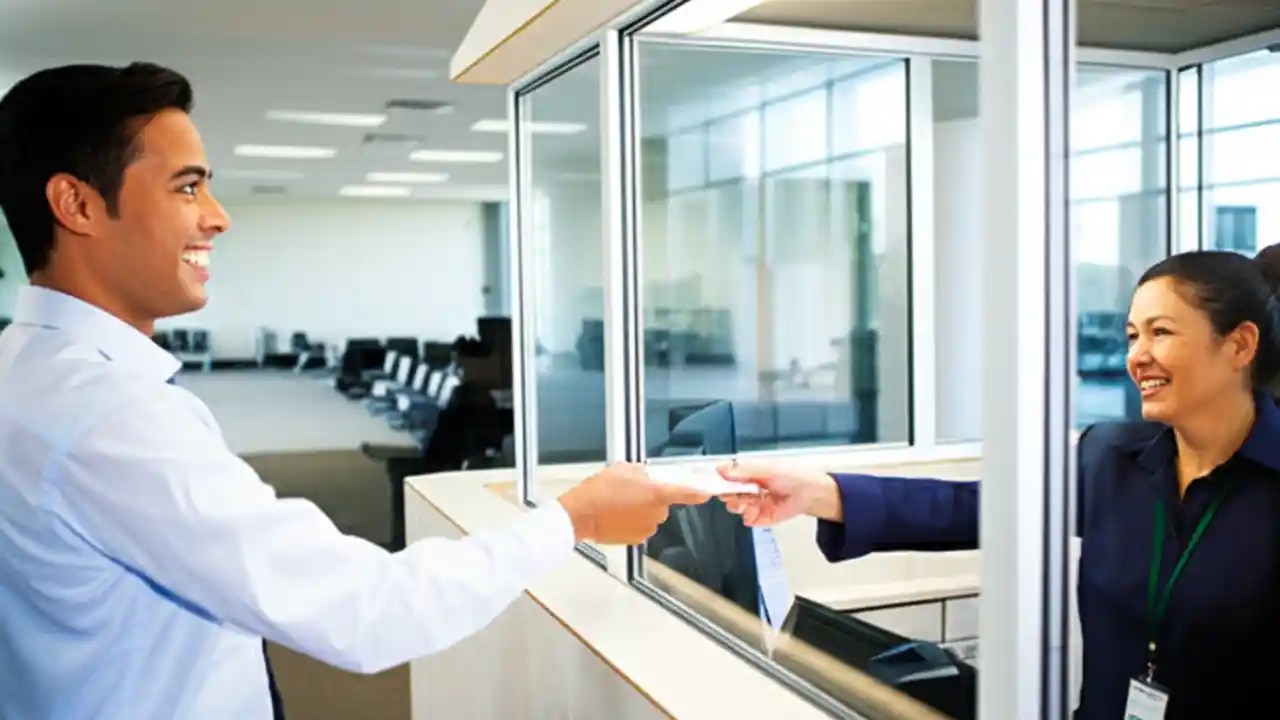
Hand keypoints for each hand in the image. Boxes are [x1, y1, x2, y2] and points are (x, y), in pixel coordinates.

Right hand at [557, 463, 709, 543]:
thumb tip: (644, 475)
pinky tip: (616, 515)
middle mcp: (655, 513)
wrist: (582, 514)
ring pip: (650, 516)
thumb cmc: (599, 491)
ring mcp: (646, 528)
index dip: (697, 494)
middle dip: (650, 498)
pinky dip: (632, 522)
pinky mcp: (636, 538)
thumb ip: (641, 472)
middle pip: (662, 504)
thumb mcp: (622, 469)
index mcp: (657, 494)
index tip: (705, 494)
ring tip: (619, 504)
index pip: (685, 493)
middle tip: (630, 492)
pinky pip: (640, 527)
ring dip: (640, 510)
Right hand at [715, 461, 841, 526]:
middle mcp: (746, 488)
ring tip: (751, 499)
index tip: (715, 481)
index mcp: (746, 473)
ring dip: (740, 504)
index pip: (724, 476)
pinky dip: (750, 515)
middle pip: (725, 492)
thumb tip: (720, 467)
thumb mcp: (765, 468)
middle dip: (728, 493)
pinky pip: (746, 519)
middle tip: (735, 490)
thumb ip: (742, 469)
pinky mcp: (758, 516)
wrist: (809, 493)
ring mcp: (751, 503)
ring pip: (733, 506)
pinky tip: (758, 509)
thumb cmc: (792, 476)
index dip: (718, 479)